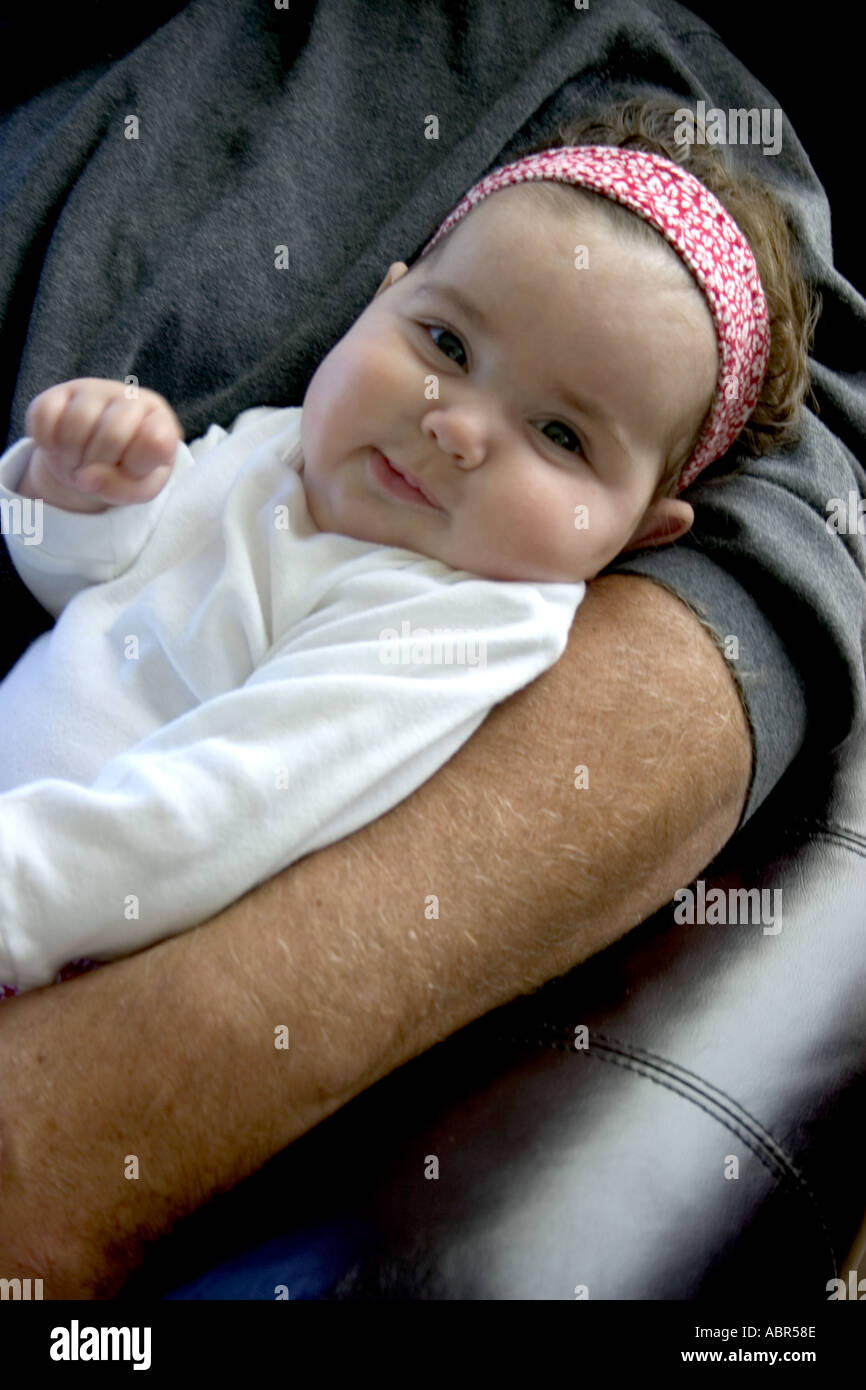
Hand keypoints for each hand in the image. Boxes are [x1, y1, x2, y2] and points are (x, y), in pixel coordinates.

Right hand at [21, 377, 182, 512]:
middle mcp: (130, 397)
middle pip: (112, 434)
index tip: (130, 471)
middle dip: (99, 466)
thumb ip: (122, 489)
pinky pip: (45, 416)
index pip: (156, 441)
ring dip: (71, 458)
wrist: (96, 459)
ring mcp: (94, 390)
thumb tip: (86, 479)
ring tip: (76, 464)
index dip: (136, 466)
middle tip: (94, 474)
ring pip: (77, 423)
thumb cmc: (126, 471)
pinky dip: (47, 443)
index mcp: (160, 421)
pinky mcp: (60, 392)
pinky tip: (57, 448)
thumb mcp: (137, 490)